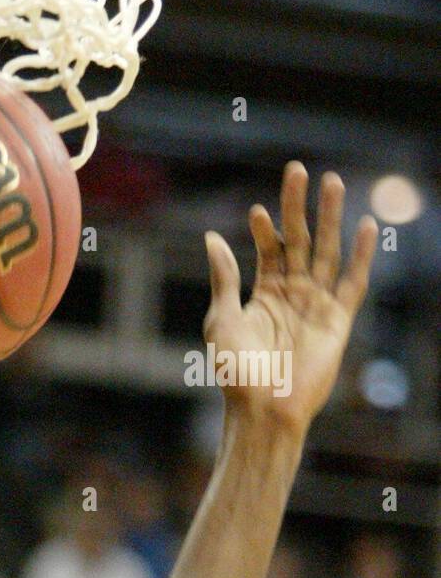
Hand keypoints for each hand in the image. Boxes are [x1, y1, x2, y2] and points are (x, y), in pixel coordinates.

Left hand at [202, 161, 377, 433]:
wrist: (263, 407)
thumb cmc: (235, 371)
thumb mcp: (221, 319)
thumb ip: (224, 277)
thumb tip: (212, 237)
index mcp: (264, 293)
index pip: (269, 250)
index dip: (264, 228)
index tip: (257, 210)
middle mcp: (293, 294)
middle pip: (299, 240)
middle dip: (299, 206)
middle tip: (297, 170)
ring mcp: (317, 304)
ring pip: (326, 251)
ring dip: (330, 218)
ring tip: (332, 182)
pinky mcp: (338, 320)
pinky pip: (352, 282)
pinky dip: (360, 254)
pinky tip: (365, 225)